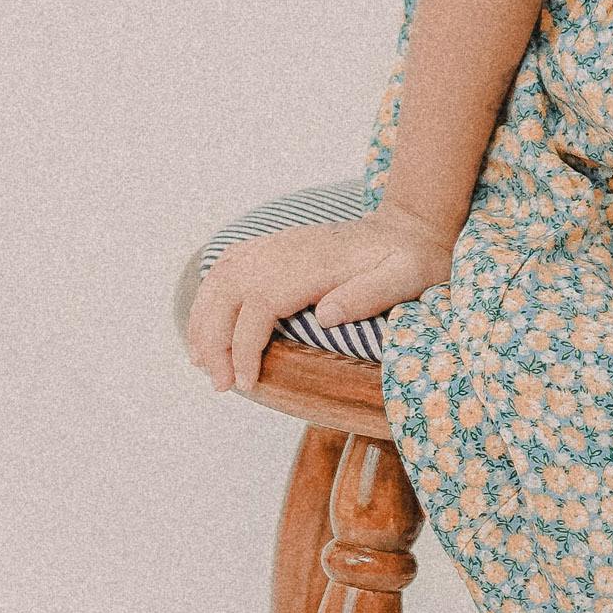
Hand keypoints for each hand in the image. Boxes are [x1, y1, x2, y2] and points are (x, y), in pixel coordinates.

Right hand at [183, 204, 456, 395]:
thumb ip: (367, 296)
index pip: (259, 305)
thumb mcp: (405, 278)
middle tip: (220, 384)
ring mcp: (276, 246)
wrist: (407, 228)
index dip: (244, 346)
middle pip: (226, 291)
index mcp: (310, 264)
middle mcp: (284, 251)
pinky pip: (227, 266)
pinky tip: (207, 323)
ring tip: (203, 363)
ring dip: (203, 319)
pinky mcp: (274, 248)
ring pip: (219, 278)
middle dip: (213, 340)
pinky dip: (209, 296)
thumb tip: (325, 316)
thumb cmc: (409, 260)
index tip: (246, 383)